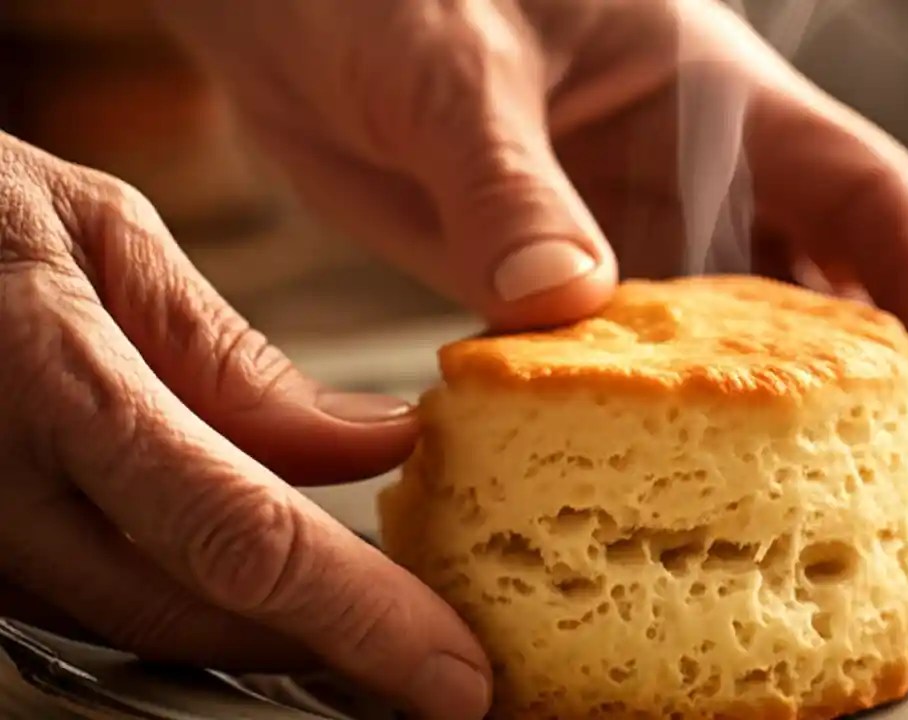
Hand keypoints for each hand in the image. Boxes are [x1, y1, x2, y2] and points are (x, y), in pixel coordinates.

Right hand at [0, 132, 489, 719]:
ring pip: (140, 632)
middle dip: (330, 651)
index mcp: (56, 385)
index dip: (361, 619)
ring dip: (266, 638)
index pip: (241, 537)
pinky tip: (255, 589)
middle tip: (430, 659)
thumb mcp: (100, 236)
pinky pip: (87, 606)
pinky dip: (187, 607)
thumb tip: (371, 442)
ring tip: (363, 620)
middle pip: (195, 618)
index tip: (451, 670)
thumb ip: (230, 358)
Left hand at [157, 0, 907, 423]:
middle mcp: (675, 174)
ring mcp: (607, 233)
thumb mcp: (455, 66)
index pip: (861, 190)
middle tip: (859, 496)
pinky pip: (595, 364)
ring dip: (723, 420)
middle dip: (836, 386)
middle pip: (797, 290)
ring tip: (748, 514)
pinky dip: (613, 419)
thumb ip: (508, 182)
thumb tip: (562, 303)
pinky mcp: (530, 280)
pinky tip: (614, 478)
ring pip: (700, 343)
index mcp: (710, 94)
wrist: (276, 6)